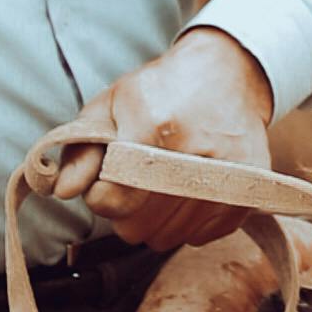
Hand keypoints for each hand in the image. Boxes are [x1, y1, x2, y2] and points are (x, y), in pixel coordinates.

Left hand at [79, 23, 277, 253]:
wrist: (230, 74)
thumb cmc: (162, 90)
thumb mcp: (111, 105)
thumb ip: (81, 149)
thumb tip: (63, 190)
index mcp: (156, 126)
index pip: (115, 198)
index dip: (100, 195)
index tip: (104, 180)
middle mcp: (197, 153)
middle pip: (139, 226)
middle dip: (125, 210)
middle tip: (133, 179)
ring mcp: (229, 176)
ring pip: (167, 237)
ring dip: (154, 219)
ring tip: (159, 183)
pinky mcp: (248, 192)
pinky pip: (198, 236)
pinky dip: (185, 222)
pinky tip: (186, 190)